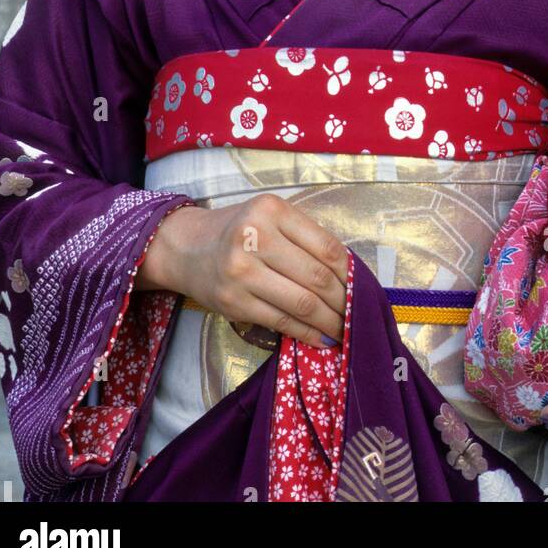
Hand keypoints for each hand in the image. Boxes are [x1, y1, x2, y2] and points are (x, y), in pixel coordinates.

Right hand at [137, 196, 348, 347]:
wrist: (186, 248)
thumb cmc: (237, 231)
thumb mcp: (269, 218)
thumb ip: (305, 238)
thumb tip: (349, 274)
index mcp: (271, 210)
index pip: (325, 246)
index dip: (349, 272)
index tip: (361, 287)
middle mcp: (255, 237)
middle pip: (316, 276)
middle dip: (343, 300)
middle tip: (357, 313)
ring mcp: (242, 272)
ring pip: (302, 302)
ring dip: (329, 321)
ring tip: (343, 329)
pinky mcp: (234, 302)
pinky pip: (282, 320)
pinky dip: (306, 332)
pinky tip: (321, 337)